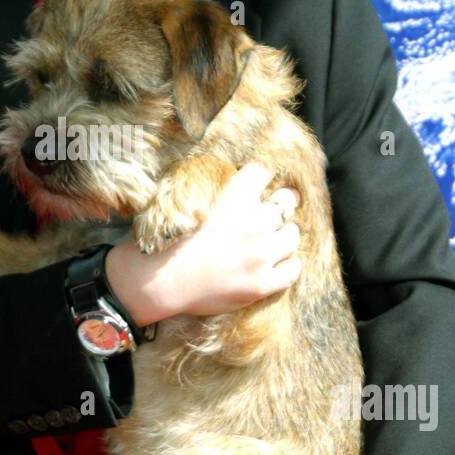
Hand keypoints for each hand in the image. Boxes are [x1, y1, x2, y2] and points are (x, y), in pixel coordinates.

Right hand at [106, 162, 300, 325]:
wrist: (161, 282)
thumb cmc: (167, 242)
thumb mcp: (188, 204)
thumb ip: (218, 195)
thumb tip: (236, 190)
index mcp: (233, 198)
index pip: (262, 172)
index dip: (260, 176)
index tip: (258, 183)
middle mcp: (253, 222)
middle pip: (286, 199)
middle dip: (282, 201)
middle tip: (275, 208)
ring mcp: (261, 255)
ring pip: (292, 235)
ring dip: (284, 234)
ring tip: (275, 240)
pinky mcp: (263, 283)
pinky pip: (293, 269)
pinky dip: (288, 264)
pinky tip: (278, 264)